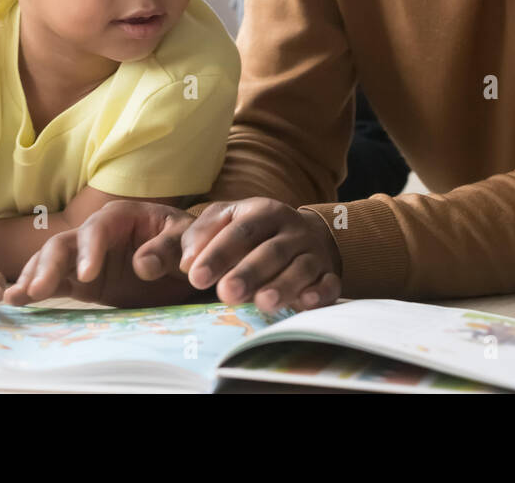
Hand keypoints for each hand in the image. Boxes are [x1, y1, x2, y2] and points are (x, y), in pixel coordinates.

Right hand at [3, 200, 203, 307]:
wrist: (189, 266)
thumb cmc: (188, 244)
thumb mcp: (186, 241)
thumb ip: (169, 248)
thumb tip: (143, 265)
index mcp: (123, 216)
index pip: (99, 228)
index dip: (89, 250)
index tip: (87, 275)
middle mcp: (97, 232)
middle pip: (65, 243)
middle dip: (48, 265)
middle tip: (39, 290)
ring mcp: (85, 256)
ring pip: (51, 260)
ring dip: (34, 276)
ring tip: (16, 296)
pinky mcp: (81, 281)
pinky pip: (53, 281)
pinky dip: (34, 288)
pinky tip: (15, 299)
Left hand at [159, 198, 341, 313]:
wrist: (307, 234)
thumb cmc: (255, 232)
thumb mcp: (227, 220)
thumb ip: (201, 235)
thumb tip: (186, 263)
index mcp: (264, 211)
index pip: (241, 230)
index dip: (218, 253)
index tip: (196, 276)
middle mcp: (291, 231)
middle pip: (271, 251)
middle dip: (249, 272)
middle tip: (226, 292)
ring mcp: (312, 253)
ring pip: (300, 268)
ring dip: (283, 286)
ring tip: (263, 303)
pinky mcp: (328, 275)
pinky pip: (329, 284)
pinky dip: (320, 293)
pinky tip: (306, 302)